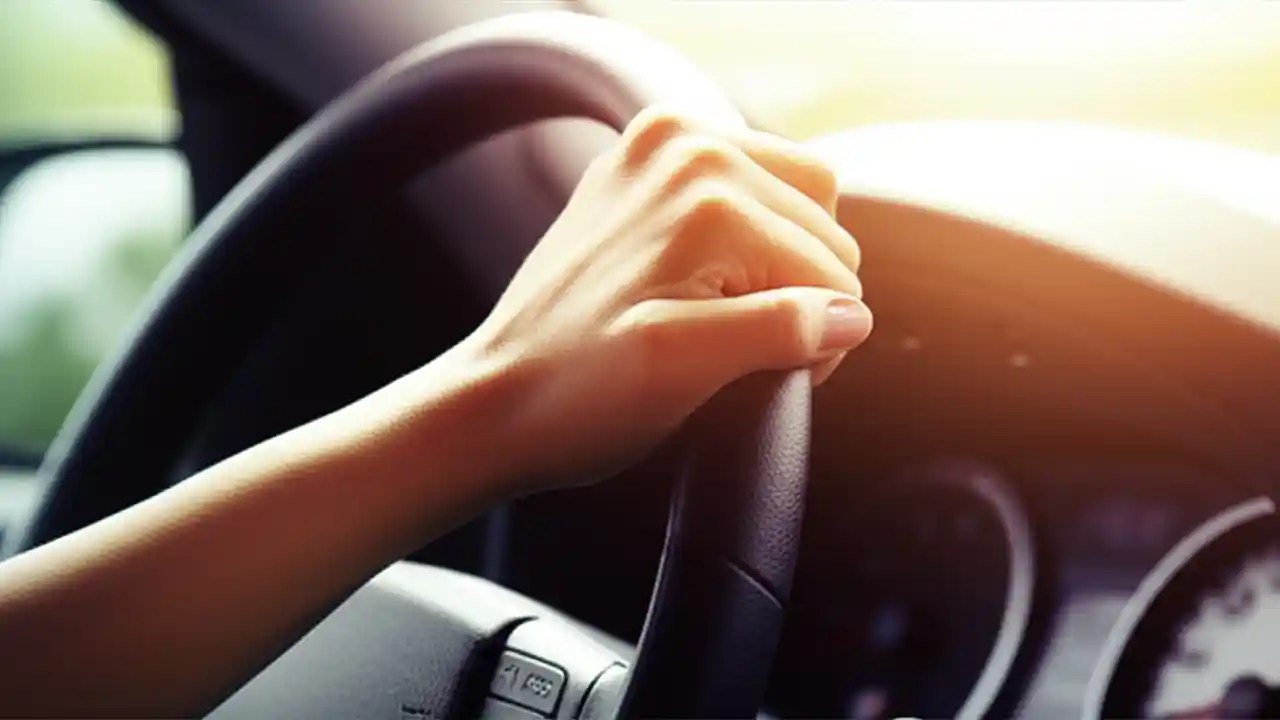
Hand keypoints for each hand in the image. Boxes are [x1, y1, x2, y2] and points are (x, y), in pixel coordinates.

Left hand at [438, 108, 871, 492]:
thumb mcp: (684, 370)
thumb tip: (850, 316)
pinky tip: (709, 283)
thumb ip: (776, 329)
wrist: (496, 400)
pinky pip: (748, 186)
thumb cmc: (579, 395)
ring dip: (781, 264)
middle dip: (802, 296)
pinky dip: (749, 237)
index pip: (833, 266)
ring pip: (796, 201)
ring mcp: (662, 147)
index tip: (772, 376)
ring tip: (723, 317)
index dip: (817, 339)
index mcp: (706, 189)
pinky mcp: (646, 163)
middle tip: (742, 352)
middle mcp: (686, 146)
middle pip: (822, 225)